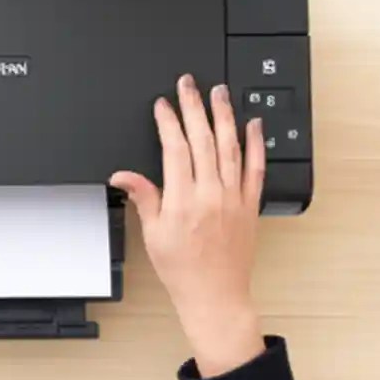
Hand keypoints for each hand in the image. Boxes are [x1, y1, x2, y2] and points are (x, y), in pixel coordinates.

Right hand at [110, 75, 265, 376]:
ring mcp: (234, 198)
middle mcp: (210, 195)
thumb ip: (143, 197)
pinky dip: (256, 144)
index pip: (175, 148)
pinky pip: (256, 168)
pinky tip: (254, 125)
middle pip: (202, 139)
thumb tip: (123, 175)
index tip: (163, 104)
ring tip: (219, 92)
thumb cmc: (183, 270)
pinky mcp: (251, 205)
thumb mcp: (153, 234)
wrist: (215, 296)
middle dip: (194, 107)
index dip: (168, 121)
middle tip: (189, 84)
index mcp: (182, 201)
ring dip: (224, 116)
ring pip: (230, 146)